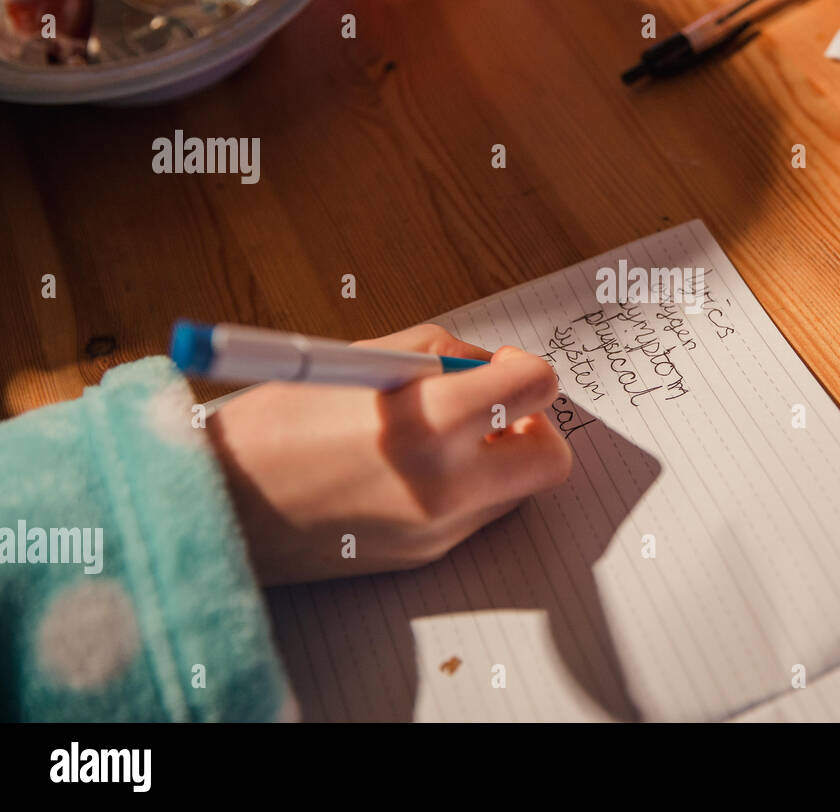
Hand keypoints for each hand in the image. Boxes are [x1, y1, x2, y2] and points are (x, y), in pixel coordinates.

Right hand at [207, 324, 572, 585]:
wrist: (215, 508)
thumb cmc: (275, 421)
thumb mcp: (362, 358)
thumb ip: (442, 354)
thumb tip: (490, 364)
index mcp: (431, 424)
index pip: (535, 388)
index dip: (525, 366)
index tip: (503, 364)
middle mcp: (448, 487)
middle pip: (550, 459)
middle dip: (533, 426)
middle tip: (494, 407)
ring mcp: (439, 531)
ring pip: (516, 491)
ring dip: (499, 457)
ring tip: (442, 434)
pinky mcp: (424, 558)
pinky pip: (475, 515)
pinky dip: (465, 486)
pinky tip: (414, 467)